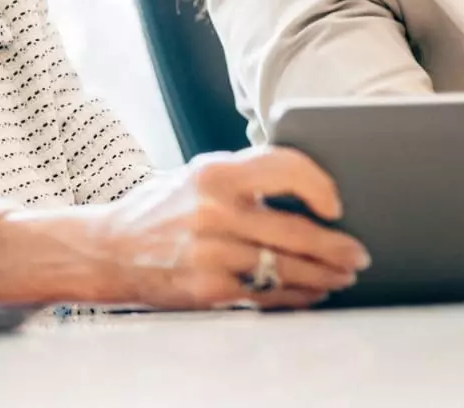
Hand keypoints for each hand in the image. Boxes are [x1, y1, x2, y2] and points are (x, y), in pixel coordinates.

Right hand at [0, 146, 369, 309]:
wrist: (108, 249)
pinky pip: (267, 294)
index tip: (334, 204)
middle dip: (336, 247)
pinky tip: (308, 293)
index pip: (287, 167)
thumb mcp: (196, 175)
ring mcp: (212, 253)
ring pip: (289, 268)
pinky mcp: (209, 289)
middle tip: (356, 253)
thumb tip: (309, 186)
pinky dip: (295, 296)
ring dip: (323, 275)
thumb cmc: (159, 210)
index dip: (321, 186)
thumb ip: (245, 177)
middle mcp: (214, 211)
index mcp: (213, 172)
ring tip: (339, 276)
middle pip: (298, 231)